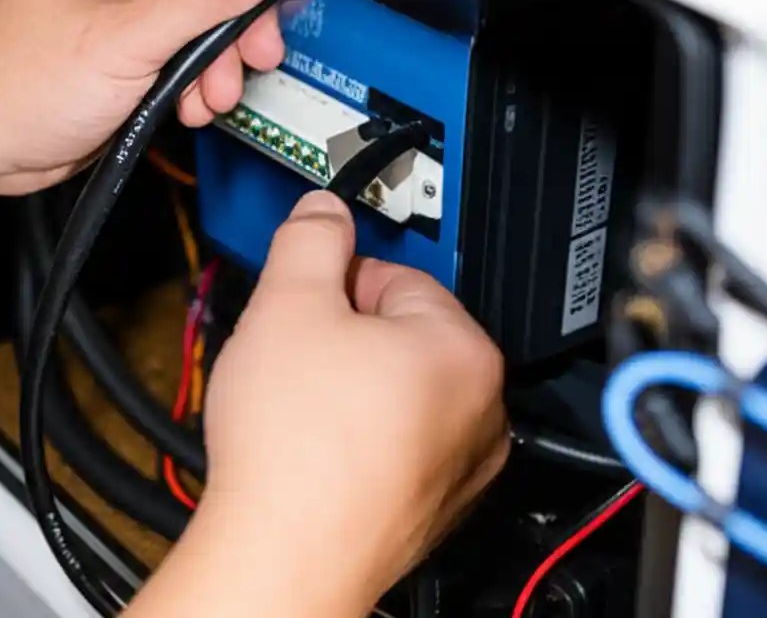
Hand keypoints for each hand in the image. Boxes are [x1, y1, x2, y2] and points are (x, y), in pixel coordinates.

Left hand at [0, 0, 293, 194]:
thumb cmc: (14, 82)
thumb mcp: (126, 37)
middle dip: (237, 17)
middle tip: (254, 53)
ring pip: (203, 8)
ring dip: (218, 56)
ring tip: (212, 92)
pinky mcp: (123, 37)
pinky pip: (182, 42)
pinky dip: (195, 75)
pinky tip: (189, 101)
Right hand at [192, 191, 507, 614]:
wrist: (285, 553)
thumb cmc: (295, 447)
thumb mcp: (287, 304)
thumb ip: (310, 240)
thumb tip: (323, 212)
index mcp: (464, 350)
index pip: (398, 277)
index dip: (337, 284)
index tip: (304, 301)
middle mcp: (482, 411)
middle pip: (401, 335)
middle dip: (344, 337)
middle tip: (293, 357)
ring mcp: (460, 467)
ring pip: (396, 393)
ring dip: (349, 389)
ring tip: (299, 411)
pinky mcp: (431, 509)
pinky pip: (394, 446)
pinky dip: (356, 441)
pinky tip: (312, 451)